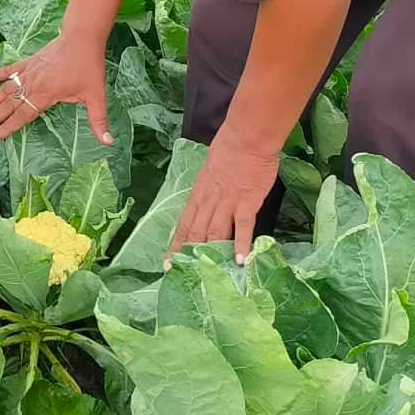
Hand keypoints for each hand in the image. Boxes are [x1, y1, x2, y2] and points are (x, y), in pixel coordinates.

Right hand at [0, 32, 111, 143]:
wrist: (82, 38)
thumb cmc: (89, 67)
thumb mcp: (96, 95)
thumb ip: (98, 120)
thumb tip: (108, 141)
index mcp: (46, 94)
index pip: (23, 115)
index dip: (8, 126)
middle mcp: (33, 84)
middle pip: (9, 104)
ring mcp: (28, 72)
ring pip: (5, 89)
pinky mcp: (28, 62)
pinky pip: (9, 70)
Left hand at [165, 128, 281, 266]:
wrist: (246, 138)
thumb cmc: (229, 150)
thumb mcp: (210, 171)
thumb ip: (207, 190)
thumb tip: (206, 204)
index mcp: (198, 194)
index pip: (184, 223)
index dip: (176, 244)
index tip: (168, 262)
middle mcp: (208, 201)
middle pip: (195, 232)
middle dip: (187, 255)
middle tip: (183, 275)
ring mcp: (227, 202)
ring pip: (214, 232)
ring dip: (210, 254)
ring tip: (207, 275)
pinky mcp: (246, 202)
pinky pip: (242, 226)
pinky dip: (241, 244)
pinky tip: (241, 261)